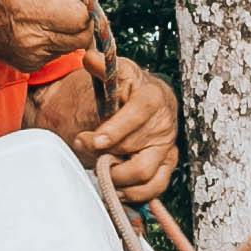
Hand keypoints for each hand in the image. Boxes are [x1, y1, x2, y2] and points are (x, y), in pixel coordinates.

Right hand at [0, 0, 95, 71]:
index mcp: (32, 12)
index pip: (82, 17)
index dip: (86, 3)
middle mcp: (35, 40)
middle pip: (84, 36)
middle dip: (84, 18)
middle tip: (71, 2)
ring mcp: (33, 56)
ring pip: (74, 45)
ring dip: (71, 29)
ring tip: (52, 11)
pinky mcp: (31, 65)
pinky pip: (59, 52)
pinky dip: (58, 38)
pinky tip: (41, 25)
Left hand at [72, 56, 178, 203]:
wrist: (140, 102)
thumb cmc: (125, 88)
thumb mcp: (113, 74)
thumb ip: (101, 68)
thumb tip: (90, 57)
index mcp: (152, 96)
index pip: (139, 112)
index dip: (118, 128)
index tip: (96, 140)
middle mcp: (165, 123)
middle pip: (135, 146)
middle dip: (105, 152)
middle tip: (82, 145)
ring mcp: (167, 146)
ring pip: (145, 172)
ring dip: (117, 175)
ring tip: (99, 166)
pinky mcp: (167, 164)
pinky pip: (155, 186)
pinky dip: (133, 192)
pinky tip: (114, 186)